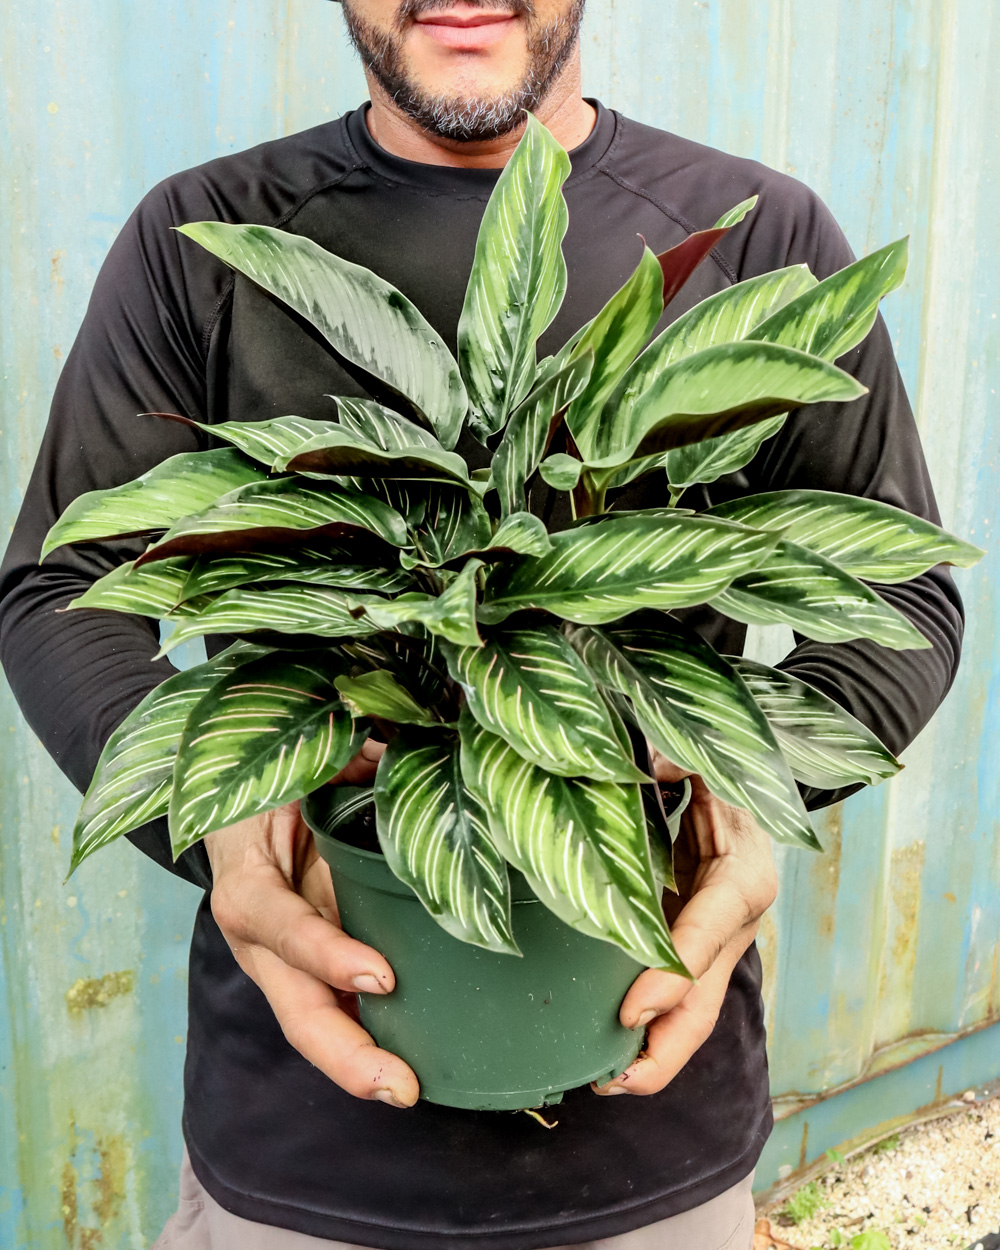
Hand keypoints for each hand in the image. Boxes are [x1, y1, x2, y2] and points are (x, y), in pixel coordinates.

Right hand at [204, 741, 418, 1108]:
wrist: (237, 807)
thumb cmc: (267, 784)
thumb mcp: (294, 768)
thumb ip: (345, 764)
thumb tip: (400, 756)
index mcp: (247, 884)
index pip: (281, 926)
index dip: (326, 952)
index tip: (380, 975)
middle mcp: (260, 939)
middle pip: (295, 1007)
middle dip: (345, 1052)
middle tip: (399, 1084)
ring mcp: (283, 963)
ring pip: (316, 1022)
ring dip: (361, 1060)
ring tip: (410, 1087)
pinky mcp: (309, 968)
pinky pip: (339, 1007)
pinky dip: (372, 1036)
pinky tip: (418, 1057)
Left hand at [594, 751, 777, 1096]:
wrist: (746, 791)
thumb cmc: (724, 773)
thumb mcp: (709, 760)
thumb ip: (681, 759)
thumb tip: (647, 764)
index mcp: (744, 877)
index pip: (709, 930)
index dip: (672, 974)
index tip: (630, 1011)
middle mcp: (734, 923)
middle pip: (706, 999)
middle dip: (666, 1047)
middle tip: (616, 1079)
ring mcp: (713, 943)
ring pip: (690, 1010)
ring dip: (652, 1050)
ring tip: (601, 1079)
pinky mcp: (691, 946)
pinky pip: (671, 994)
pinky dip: (645, 1023)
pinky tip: (605, 1046)